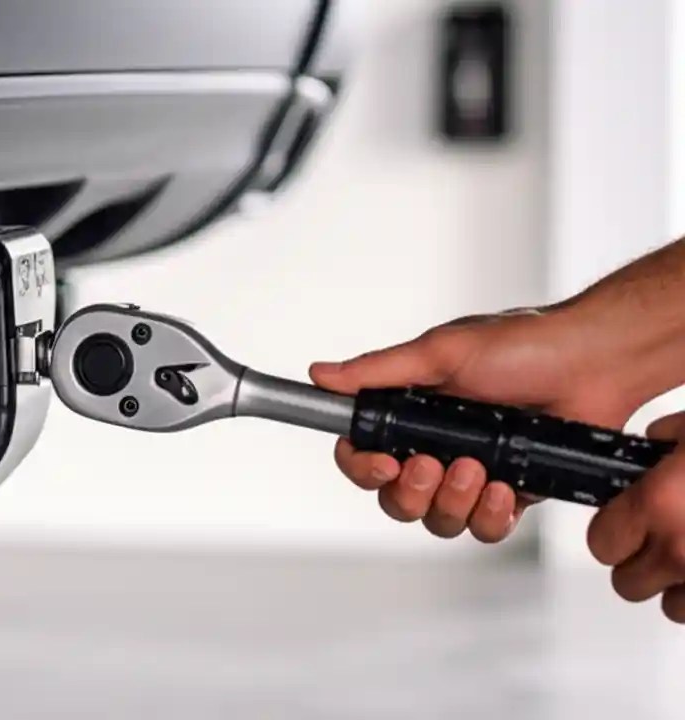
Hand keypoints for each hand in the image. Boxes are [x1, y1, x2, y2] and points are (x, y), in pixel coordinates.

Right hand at [310, 308, 639, 542]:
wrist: (596, 361)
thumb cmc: (525, 344)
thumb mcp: (442, 351)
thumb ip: (379, 371)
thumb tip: (321, 375)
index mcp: (411, 411)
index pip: (363, 454)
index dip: (362, 467)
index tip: (380, 462)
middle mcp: (435, 446)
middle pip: (395, 499)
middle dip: (410, 491)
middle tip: (431, 464)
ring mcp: (472, 473)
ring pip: (437, 520)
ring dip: (452, 502)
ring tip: (479, 469)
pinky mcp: (510, 493)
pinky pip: (485, 527)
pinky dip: (490, 516)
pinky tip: (504, 488)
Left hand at [588, 411, 684, 622]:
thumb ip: (661, 439)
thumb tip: (650, 442)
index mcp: (657, 505)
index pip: (601, 543)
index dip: (615, 529)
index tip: (629, 518)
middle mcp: (678, 549)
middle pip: (627, 581)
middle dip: (639, 559)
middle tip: (658, 537)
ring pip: (666, 603)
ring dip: (672, 582)